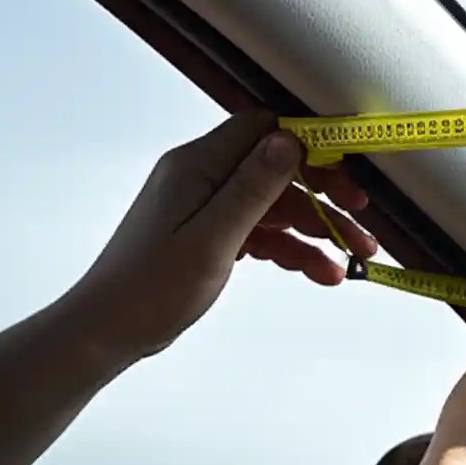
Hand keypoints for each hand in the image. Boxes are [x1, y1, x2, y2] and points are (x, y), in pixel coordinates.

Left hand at [66, 111, 376, 362]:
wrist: (104, 333)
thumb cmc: (151, 289)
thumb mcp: (211, 239)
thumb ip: (252, 188)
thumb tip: (290, 140)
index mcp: (198, 166)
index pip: (265, 130)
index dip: (312, 146)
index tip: (348, 176)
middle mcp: (203, 176)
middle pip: (278, 171)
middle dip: (324, 198)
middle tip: (361, 225)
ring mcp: (205, 205)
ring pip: (274, 206)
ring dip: (314, 231)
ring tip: (351, 262)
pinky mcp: (208, 233)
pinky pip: (260, 231)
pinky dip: (290, 249)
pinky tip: (319, 272)